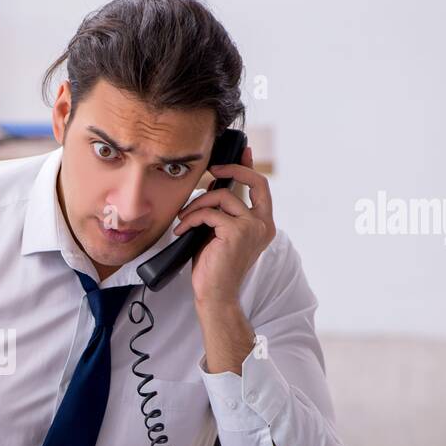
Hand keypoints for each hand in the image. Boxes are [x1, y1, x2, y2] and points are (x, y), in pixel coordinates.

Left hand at [175, 144, 275, 309]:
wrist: (214, 294)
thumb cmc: (215, 266)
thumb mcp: (220, 232)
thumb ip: (223, 211)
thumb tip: (214, 183)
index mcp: (263, 224)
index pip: (261, 187)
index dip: (250, 166)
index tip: (241, 151)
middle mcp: (263, 224)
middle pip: (255, 181)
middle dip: (233, 168)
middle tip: (213, 169)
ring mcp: (252, 227)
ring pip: (223, 196)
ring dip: (198, 204)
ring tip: (184, 218)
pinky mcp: (236, 232)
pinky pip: (209, 213)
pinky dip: (191, 218)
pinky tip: (181, 229)